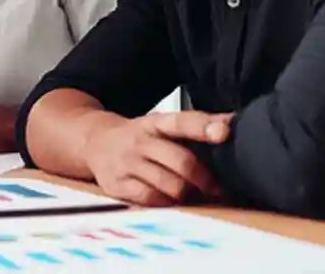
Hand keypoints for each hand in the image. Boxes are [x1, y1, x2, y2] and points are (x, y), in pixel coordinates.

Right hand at [82, 110, 231, 206]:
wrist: (92, 142)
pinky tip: (169, 199)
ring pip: (170, 186)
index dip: (204, 126)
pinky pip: (152, 200)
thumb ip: (195, 125)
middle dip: (204, 178)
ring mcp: (127, 163)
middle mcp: (140, 140)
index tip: (225, 131)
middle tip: (215, 187)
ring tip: (190, 193)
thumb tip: (233, 121)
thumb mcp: (162, 125)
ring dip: (187, 193)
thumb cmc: (139, 137)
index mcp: (155, 123)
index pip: (182, 122)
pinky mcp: (117, 185)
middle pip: (181, 161)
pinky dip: (167, 203)